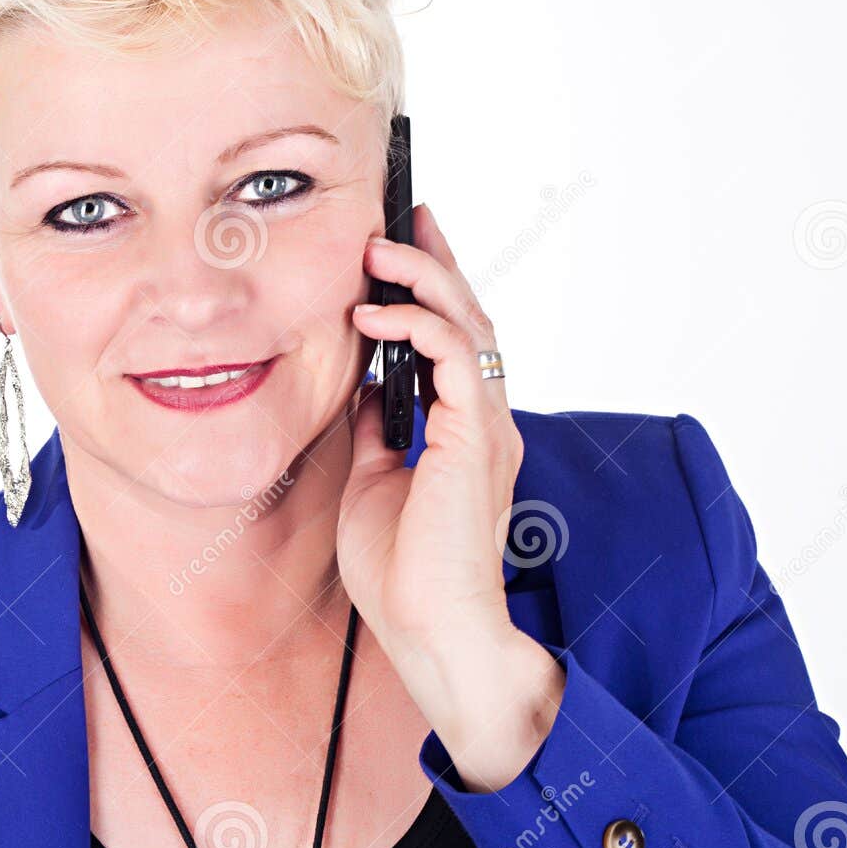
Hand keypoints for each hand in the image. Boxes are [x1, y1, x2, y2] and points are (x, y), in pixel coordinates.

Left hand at [337, 202, 564, 791]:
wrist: (429, 631)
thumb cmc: (402, 572)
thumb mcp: (371, 480)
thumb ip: (375, 428)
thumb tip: (362, 383)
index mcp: (462, 432)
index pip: (453, 342)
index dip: (432, 290)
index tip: (402, 246)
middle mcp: (482, 422)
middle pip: (468, 319)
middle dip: (435, 262)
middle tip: (403, 216)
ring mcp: (485, 427)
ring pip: (469, 326)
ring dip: (424, 279)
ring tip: (379, 248)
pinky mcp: (476, 437)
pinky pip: (454, 356)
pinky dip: (417, 324)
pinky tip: (375, 313)